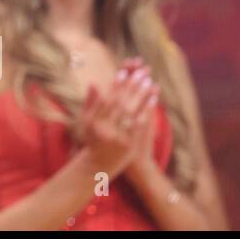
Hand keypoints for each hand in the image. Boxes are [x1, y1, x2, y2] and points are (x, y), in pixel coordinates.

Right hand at [78, 60, 154, 179]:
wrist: (98, 166)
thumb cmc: (92, 140)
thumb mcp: (86, 122)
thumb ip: (90, 103)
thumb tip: (93, 83)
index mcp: (93, 122)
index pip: (106, 100)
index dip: (115, 86)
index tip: (123, 72)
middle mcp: (105, 130)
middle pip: (120, 104)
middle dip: (131, 87)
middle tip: (139, 73)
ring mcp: (118, 139)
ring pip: (131, 113)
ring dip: (141, 95)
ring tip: (148, 81)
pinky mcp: (129, 145)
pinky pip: (139, 124)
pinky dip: (147, 109)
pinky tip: (153, 98)